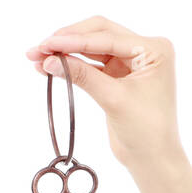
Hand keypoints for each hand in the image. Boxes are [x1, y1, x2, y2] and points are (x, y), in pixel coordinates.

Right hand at [25, 15, 183, 171]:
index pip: (108, 37)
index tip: (46, 45)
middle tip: (38, 48)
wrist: (153, 158)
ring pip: (92, 47)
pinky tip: (48, 67)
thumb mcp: (113, 99)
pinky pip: (91, 64)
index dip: (74, 40)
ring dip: (66, 52)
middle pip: (99, 34)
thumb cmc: (146, 130)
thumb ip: (82, 76)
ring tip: (36, 57)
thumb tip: (49, 60)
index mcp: (155, 49)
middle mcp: (145, 50)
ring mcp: (132, 62)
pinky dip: (72, 65)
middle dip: (68, 40)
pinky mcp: (119, 75)